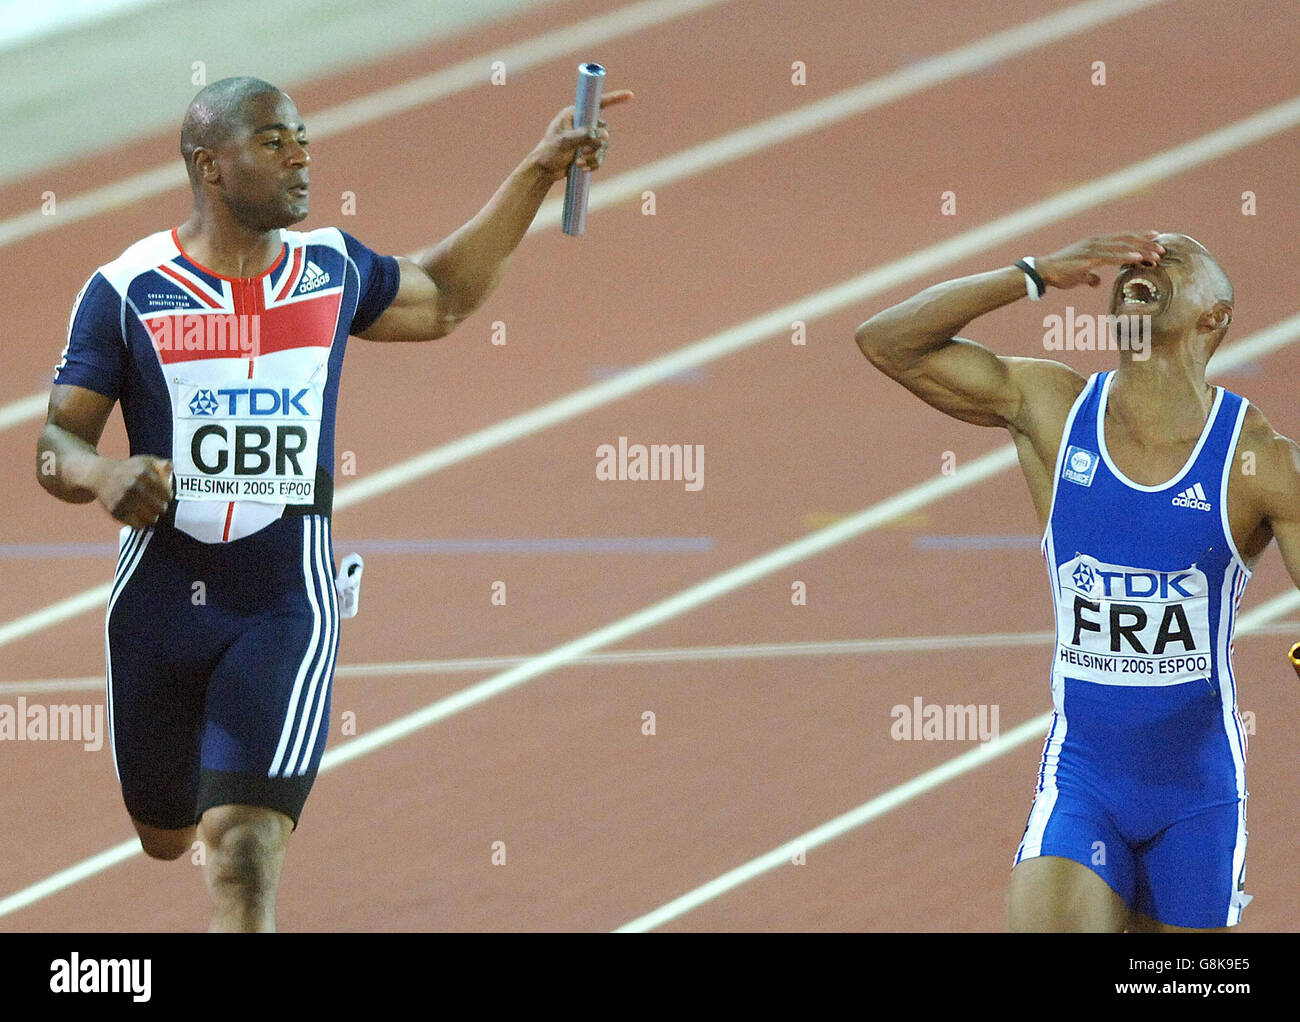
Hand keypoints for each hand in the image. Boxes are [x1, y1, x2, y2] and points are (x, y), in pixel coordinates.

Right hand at [94, 455, 172, 527]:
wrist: (100, 475)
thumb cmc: (128, 469)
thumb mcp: (144, 461)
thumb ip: (161, 464)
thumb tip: (170, 467)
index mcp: (143, 473)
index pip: (165, 493)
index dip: (167, 497)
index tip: (166, 498)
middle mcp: (133, 486)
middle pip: (159, 507)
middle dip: (162, 508)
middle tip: (160, 507)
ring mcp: (124, 499)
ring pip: (149, 518)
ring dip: (153, 517)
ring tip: (152, 514)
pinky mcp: (116, 511)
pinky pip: (137, 525)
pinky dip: (141, 524)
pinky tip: (140, 518)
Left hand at [531, 89, 634, 180]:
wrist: (544, 170)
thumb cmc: (548, 152)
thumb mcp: (564, 142)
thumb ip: (582, 136)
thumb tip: (600, 135)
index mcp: (574, 114)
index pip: (597, 103)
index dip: (614, 98)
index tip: (630, 96)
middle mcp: (582, 124)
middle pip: (603, 130)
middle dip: (597, 144)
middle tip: (584, 152)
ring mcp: (586, 138)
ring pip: (602, 146)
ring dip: (594, 157)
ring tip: (579, 163)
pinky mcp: (587, 152)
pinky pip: (599, 157)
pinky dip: (593, 164)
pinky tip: (583, 169)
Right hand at [1034, 231, 1165, 288]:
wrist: (1044, 272)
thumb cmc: (1060, 273)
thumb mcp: (1080, 275)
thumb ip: (1090, 276)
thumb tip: (1096, 282)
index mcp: (1096, 243)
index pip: (1123, 238)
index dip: (1140, 237)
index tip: (1156, 238)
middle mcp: (1097, 242)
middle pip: (1127, 240)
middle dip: (1146, 244)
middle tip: (1163, 248)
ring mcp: (1093, 248)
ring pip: (1122, 247)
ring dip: (1141, 250)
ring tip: (1156, 255)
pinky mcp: (1088, 257)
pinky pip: (1111, 256)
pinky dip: (1125, 256)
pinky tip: (1137, 258)